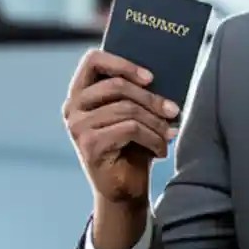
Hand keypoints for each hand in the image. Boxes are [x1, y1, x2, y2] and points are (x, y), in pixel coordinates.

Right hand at [62, 49, 179, 206]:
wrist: (124, 188)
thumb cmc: (132, 146)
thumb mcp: (135, 114)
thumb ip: (138, 93)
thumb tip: (167, 74)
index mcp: (82, 93)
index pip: (93, 60)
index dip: (123, 63)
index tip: (151, 77)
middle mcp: (73, 107)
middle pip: (117, 86)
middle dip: (152, 98)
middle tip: (174, 110)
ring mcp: (77, 126)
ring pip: (127, 109)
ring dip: (156, 122)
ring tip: (169, 133)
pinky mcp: (88, 145)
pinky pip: (130, 129)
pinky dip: (152, 138)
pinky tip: (161, 150)